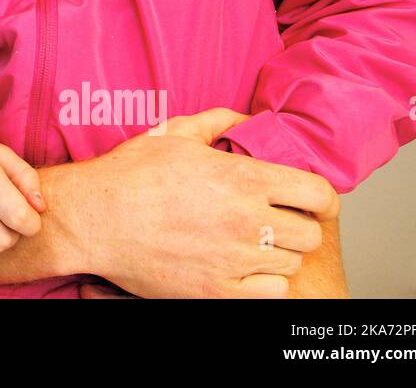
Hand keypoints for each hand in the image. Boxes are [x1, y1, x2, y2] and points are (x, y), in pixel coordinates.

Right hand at [53, 107, 338, 297]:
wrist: (93, 219)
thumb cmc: (130, 175)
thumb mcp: (175, 132)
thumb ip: (220, 120)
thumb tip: (251, 121)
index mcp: (241, 178)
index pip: (318, 193)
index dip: (322, 198)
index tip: (313, 201)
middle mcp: (246, 220)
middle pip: (310, 234)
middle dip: (298, 225)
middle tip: (276, 221)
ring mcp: (234, 259)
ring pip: (292, 264)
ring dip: (278, 254)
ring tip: (252, 244)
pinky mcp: (218, 291)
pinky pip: (272, 293)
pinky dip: (264, 283)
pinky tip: (242, 268)